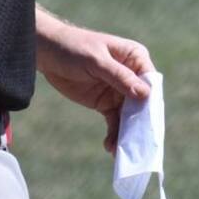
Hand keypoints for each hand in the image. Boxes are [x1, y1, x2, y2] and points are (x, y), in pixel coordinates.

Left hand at [36, 15, 153, 153]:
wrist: (47, 53)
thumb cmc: (74, 47)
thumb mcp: (96, 61)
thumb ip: (119, 77)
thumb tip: (145, 95)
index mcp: (135, 58)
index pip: (150, 82)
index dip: (152, 103)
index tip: (151, 124)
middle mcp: (131, 76)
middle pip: (142, 103)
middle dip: (141, 123)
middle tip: (139, 145)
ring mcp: (119, 91)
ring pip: (129, 116)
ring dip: (127, 133)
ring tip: (121, 151)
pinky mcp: (105, 103)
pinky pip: (115, 122)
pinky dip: (114, 135)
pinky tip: (111, 147)